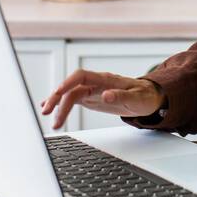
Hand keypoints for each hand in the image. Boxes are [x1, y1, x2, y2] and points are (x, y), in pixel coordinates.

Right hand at [40, 71, 165, 129]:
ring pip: (69, 95)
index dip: (68, 82)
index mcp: (105, 79)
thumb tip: (106, 95)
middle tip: (48, 113)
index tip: (57, 92)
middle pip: (71, 87)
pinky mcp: (91, 98)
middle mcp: (95, 83)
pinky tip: (50, 109)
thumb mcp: (137, 99)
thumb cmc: (144, 96)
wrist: (148, 97)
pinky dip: (60, 104)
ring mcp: (92, 90)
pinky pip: (72, 100)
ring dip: (58, 106)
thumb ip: (121, 96)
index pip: (81, 76)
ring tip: (51, 120)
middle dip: (57, 98)